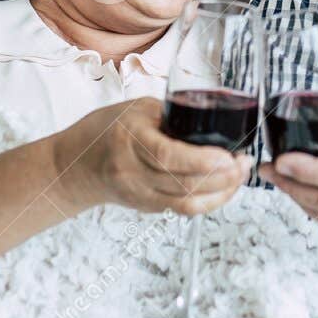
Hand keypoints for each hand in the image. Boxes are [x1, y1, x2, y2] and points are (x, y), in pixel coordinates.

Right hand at [52, 97, 249, 216]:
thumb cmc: (104, 129)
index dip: (203, 161)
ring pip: (186, 204)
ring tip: (240, 176)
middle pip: (183, 185)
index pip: (168, 156)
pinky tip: (223, 186)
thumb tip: (213, 117)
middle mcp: (132, 171)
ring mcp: (138, 194)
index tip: (230, 156)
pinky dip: (207, 200)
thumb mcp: (136, 109)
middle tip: (244, 164)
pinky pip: (181, 209)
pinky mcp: (145, 208)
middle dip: (223, 179)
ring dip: (220, 193)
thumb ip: (171, 115)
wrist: (72, 166)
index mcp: (130, 139)